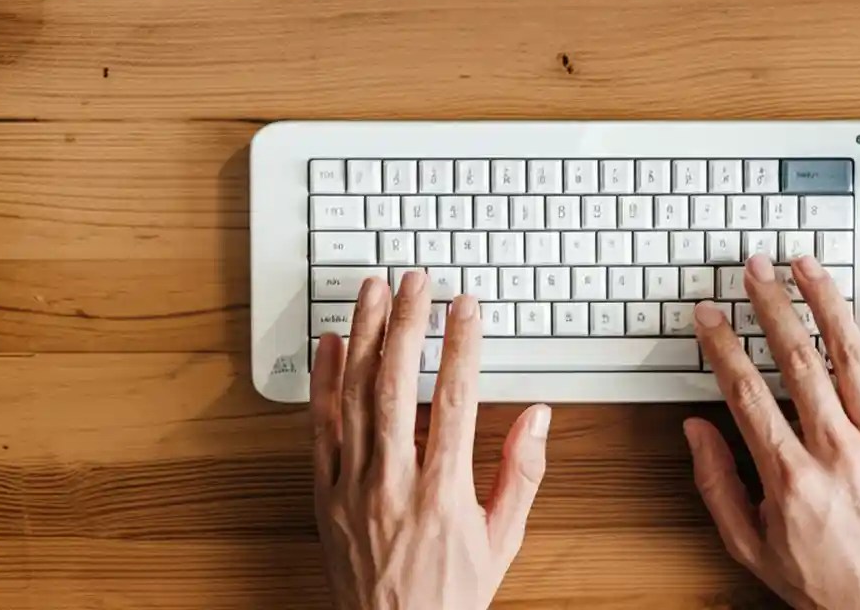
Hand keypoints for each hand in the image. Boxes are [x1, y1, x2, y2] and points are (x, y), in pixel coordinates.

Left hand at [311, 273, 550, 609]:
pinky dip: (323, 382)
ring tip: (372, 292)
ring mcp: (352, 486)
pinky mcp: (325, 495)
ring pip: (353, 396)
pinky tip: (330, 344)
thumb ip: (523, 473)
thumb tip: (540, 417)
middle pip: (395, 384)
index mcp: (443, 491)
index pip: (453, 398)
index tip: (466, 307)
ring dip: (363, 336)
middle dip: (407, 323)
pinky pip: (319, 429)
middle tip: (415, 281)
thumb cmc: (450, 594)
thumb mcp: (504, 539)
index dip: (461, 345)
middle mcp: (393, 482)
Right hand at [685, 254, 859, 609]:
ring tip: (807, 265)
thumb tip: (696, 428)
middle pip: (797, 361)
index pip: (746, 394)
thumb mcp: (748, 545)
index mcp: (790, 479)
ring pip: (851, 357)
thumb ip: (716, 484)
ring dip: (826, 303)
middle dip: (771, 306)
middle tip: (755, 268)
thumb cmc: (820, 580)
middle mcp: (837, 453)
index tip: (709, 314)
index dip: (723, 346)